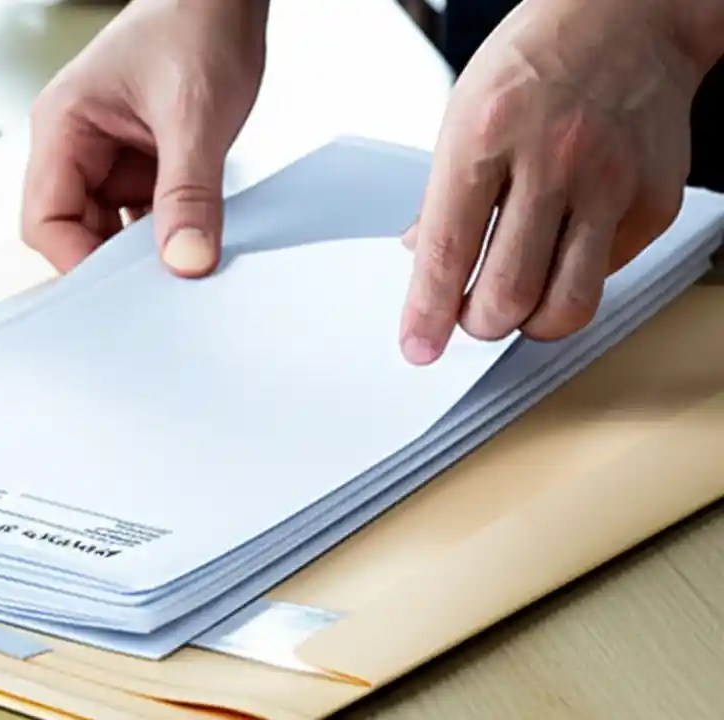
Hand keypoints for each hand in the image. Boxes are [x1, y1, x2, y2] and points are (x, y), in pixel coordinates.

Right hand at [21, 0, 267, 276]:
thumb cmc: (196, 24)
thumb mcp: (196, 117)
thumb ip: (189, 193)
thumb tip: (187, 261)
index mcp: (62, 126)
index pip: (45, 219)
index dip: (76, 260)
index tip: (123, 290)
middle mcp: (76, 145)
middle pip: (73, 231)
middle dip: (113, 261)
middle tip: (160, 286)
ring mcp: (109, 157)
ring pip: (111, 228)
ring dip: (144, 248)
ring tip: (181, 260)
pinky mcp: (141, 163)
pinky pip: (143, 214)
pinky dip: (167, 231)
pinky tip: (194, 241)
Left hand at [399, 0, 715, 364]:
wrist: (630, 16)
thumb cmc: (538, 59)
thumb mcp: (463, 111)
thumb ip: (442, 194)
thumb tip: (421, 259)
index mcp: (485, 135)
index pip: (448, 252)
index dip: (428, 313)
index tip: (418, 347)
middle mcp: (552, 160)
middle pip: (508, 293)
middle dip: (479, 323)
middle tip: (472, 315)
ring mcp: (610, 182)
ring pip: (566, 304)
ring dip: (529, 322)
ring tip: (516, 304)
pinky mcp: (652, 201)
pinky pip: (606, 275)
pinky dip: (574, 281)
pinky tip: (561, 252)